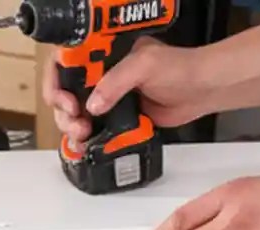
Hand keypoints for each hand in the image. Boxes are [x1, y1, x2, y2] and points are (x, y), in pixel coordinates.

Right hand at [42, 38, 214, 151]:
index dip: (57, 83)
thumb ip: (116, 81)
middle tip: (76, 121)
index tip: (66, 100)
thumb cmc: (180, 67)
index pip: (65, 63)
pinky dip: (86, 139)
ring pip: (76, 114)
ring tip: (82, 134)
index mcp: (103, 54)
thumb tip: (93, 103)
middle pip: (65, 93)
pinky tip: (85, 144)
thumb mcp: (144, 65)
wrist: (202, 90)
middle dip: (64, 110)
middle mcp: (101, 74)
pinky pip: (94, 129)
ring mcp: (108, 97)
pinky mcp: (117, 117)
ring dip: (72, 127)